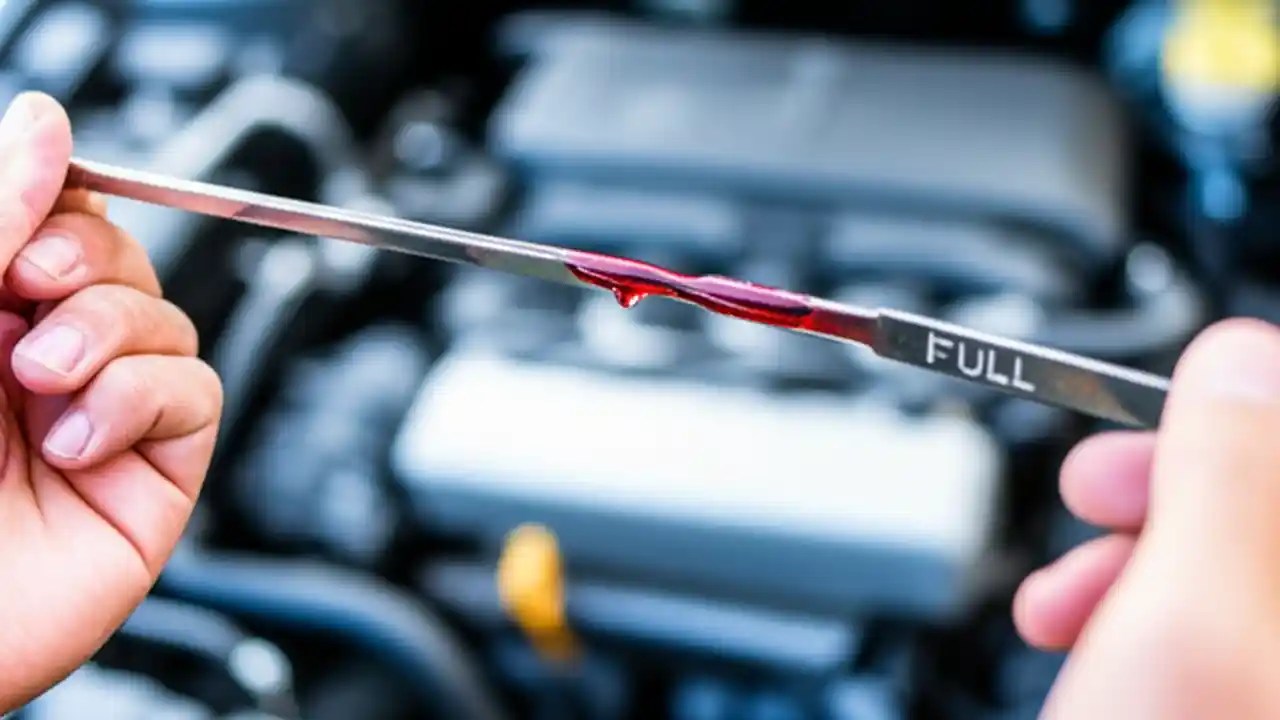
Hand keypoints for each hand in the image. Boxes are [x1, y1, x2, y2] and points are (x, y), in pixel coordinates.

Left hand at [0, 93, 220, 710]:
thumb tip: (46, 124)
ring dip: (110, 339)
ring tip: (42, 383)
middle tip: (26, 292)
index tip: (27, 225)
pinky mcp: (151, 473)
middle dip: (88, 265)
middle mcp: (39, 360)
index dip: (65, 207)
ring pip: (169, 321)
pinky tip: (76, 441)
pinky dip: (143, 402)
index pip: (60, 222)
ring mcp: (98, 416)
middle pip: (126, 260)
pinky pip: (198, 396)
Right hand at [1014, 318, 1279, 717]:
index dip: (1222, 411)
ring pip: (1203, 551)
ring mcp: (1262, 658)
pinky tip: (1061, 626)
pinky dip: (1105, 604)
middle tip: (1088, 495)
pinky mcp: (1218, 686)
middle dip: (1147, 487)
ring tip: (1055, 600)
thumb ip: (1225, 472)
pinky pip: (1174, 609)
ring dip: (1106, 552)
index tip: (1148, 408)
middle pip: (1248, 490)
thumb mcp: (1187, 616)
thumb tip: (1242, 354)